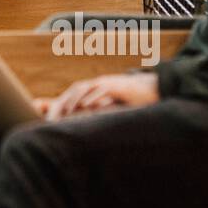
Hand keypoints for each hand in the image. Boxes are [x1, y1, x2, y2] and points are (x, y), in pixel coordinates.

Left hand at [39, 73, 158, 120]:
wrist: (151, 89)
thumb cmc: (133, 99)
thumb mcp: (116, 105)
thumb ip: (104, 111)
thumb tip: (94, 124)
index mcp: (98, 88)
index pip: (78, 92)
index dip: (67, 100)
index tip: (57, 113)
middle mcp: (100, 84)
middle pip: (78, 88)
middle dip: (67, 100)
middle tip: (58, 113)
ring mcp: (107, 84)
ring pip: (87, 88)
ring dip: (76, 98)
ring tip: (68, 110)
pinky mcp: (117, 87)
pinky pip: (102, 90)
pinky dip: (93, 97)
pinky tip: (86, 105)